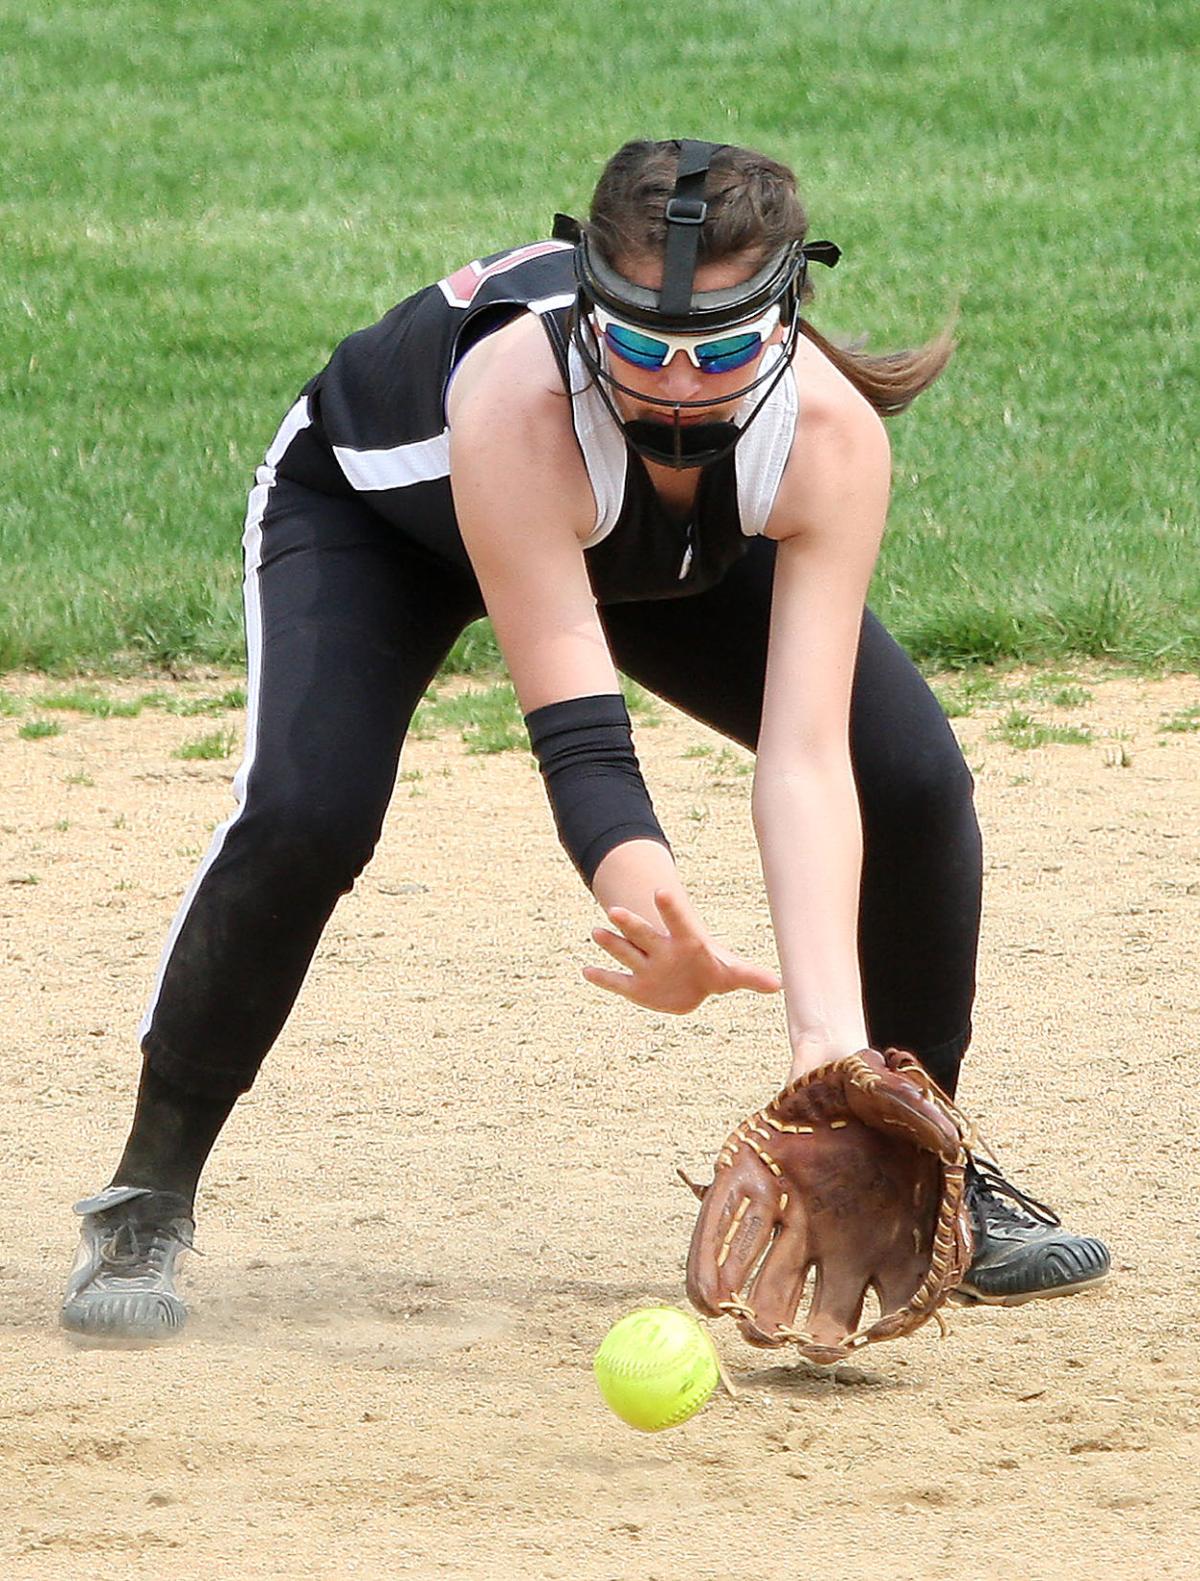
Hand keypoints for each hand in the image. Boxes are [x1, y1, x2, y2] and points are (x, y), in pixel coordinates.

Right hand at [582, 889, 781, 1013]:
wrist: (691, 978)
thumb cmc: (711, 970)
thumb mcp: (731, 974)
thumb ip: (750, 976)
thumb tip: (779, 983)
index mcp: (686, 942)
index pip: (679, 921)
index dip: (671, 909)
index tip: (661, 890)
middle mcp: (661, 949)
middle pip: (645, 934)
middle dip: (631, 924)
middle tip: (615, 910)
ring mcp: (645, 965)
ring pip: (626, 952)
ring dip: (611, 943)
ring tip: (596, 932)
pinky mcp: (635, 986)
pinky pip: (616, 981)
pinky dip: (602, 978)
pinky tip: (585, 971)